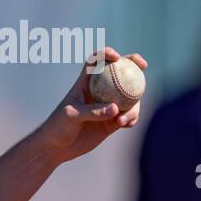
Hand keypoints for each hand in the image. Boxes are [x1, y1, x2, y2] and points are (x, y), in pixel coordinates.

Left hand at [34, 47, 146, 164]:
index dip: (106, 53)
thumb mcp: (71, 116)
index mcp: (84, 83)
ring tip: (122, 121)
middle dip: (133, 64)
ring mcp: (107, 105)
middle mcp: (98, 91)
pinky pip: (129, 115)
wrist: (56, 147)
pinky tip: (127, 125)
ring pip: (129, 96)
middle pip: (119, 72)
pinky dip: (131, 118)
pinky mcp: (112, 120)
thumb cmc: (57, 127)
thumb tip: (117, 108)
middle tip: (143, 66)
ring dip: (133, 104)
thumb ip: (93, 111)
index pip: (95, 61)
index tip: (117, 57)